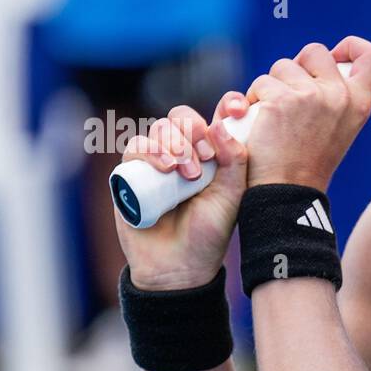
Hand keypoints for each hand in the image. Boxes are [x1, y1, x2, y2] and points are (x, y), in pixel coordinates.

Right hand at [113, 93, 252, 290]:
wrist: (179, 265)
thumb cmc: (209, 233)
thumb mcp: (233, 196)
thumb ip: (235, 160)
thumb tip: (221, 122)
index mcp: (213, 155)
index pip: (218, 117)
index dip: (228, 106)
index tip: (239, 109)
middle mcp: (185, 153)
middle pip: (184, 118)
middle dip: (195, 130)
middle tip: (207, 157)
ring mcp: (157, 161)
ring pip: (160, 128)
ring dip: (175, 143)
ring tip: (187, 173)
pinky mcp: (132, 172)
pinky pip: (136, 146)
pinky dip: (151, 151)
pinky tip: (167, 168)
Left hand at [241, 37, 370, 190]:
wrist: (287, 192)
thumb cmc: (308, 163)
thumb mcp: (340, 128)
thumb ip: (339, 96)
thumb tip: (331, 62)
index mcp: (359, 103)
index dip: (353, 46)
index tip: (339, 55)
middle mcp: (339, 96)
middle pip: (316, 51)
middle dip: (299, 67)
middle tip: (295, 96)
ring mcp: (310, 96)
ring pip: (283, 66)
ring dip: (273, 86)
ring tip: (278, 118)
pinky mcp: (279, 100)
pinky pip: (260, 83)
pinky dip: (254, 101)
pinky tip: (261, 123)